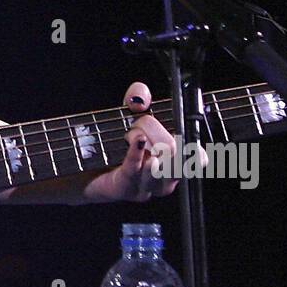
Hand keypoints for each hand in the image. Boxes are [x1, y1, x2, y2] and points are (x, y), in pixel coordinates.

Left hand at [87, 81, 180, 202]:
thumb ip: (139, 97)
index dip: (191, 143)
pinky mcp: (128, 190)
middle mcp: (166, 180)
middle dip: (153, 128)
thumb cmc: (115, 143)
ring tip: (129, 135)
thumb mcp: (130, 114)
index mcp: (175, 163)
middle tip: (138, 125)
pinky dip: (136, 151)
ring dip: (139, 137)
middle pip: (173, 150)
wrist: (88, 169)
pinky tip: (135, 140)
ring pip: (156, 161)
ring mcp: (148, 188)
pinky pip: (136, 168)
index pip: (198, 158)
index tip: (175, 128)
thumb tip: (141, 96)